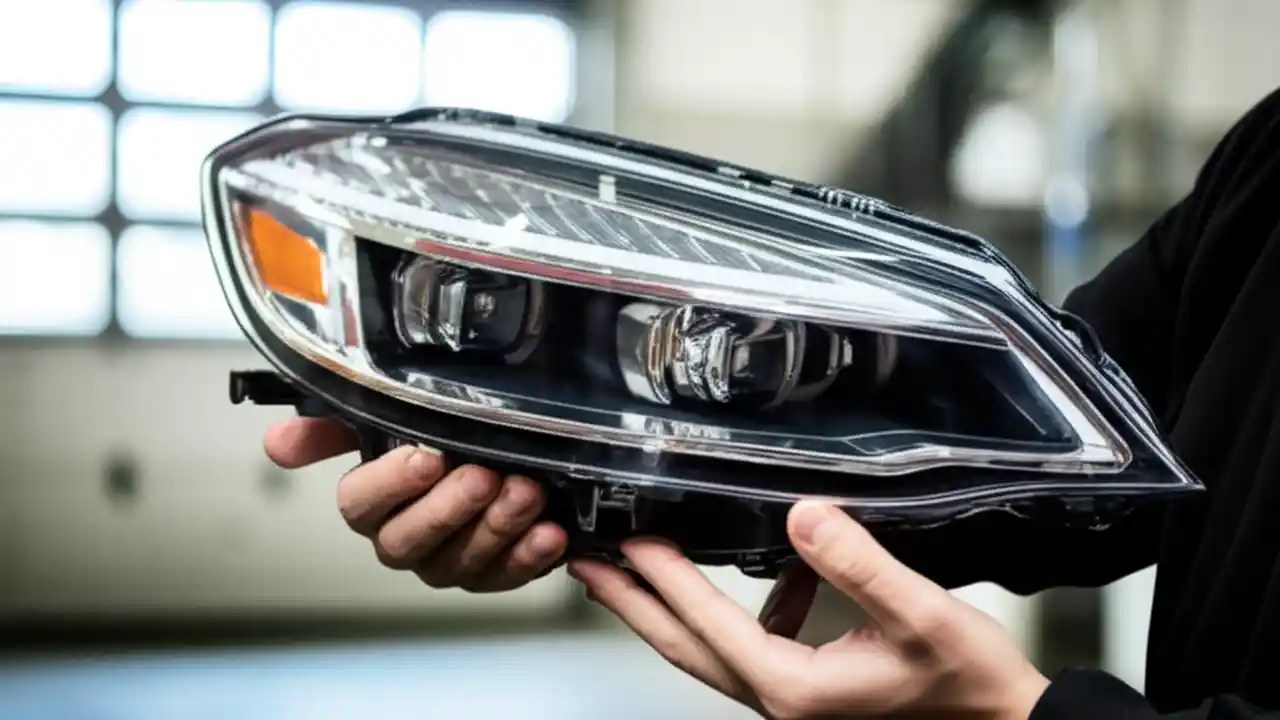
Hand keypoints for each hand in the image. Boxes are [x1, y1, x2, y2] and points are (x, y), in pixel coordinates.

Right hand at [263, 417, 566, 591]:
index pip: (359, 504)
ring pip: (463, 560)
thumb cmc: (435, 441)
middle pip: (411, 540)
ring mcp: (449, 563)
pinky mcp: (493, 575)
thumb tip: (277, 444)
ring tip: (526, 493)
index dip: (391, 483)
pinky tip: (550, 533)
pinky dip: (531, 555)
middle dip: (450, 508)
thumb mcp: (384, 418)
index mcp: (371, 506)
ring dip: (497, 527)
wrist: (498, 459)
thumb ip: (333, 426)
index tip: (426, 456)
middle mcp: (404, 541)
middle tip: (483, 475)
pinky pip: (508, 576)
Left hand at [567, 501, 1047, 718]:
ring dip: (677, 605)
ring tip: (648, 566)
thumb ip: (859, 565)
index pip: (708, 624)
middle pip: (686, 647)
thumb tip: (804, 516)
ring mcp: (795, 699)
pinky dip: (749, 611)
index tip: (628, 542)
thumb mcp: (921, 615)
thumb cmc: (970, 685)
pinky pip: (758, 645)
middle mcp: (784, 700)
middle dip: (633, 602)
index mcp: (796, 688)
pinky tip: (781, 578)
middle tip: (587, 566)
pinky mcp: (813, 689)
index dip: (664, 579)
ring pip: (713, 648)